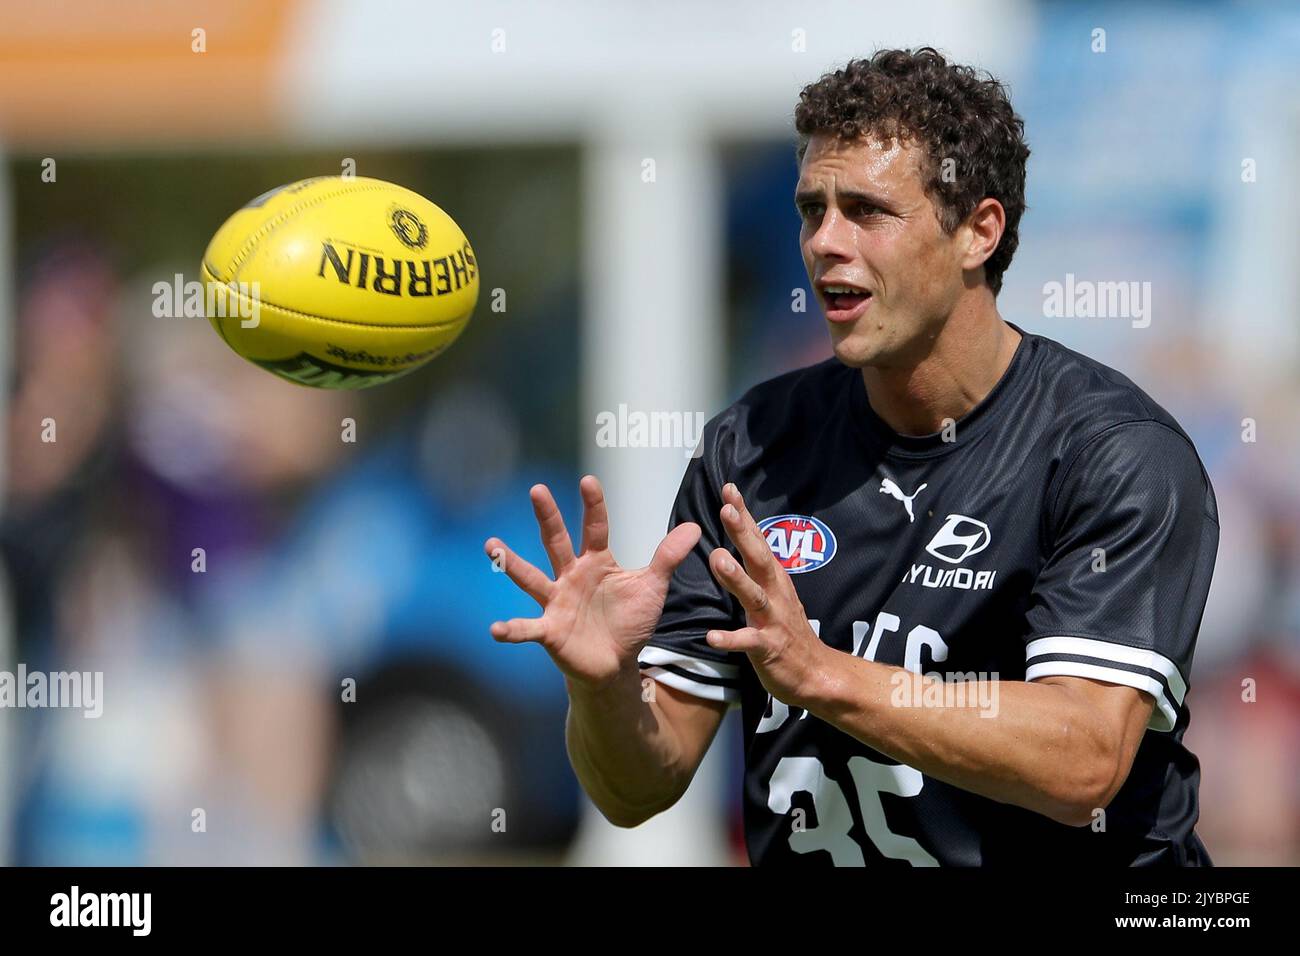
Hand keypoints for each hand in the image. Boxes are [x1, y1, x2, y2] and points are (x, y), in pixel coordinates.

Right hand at [485, 475, 701, 687]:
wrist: (615, 663)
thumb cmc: (629, 621)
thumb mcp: (652, 587)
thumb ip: (668, 557)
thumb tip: (694, 527)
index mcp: (596, 562)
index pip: (595, 528)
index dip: (593, 506)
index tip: (588, 481)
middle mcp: (570, 576)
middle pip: (557, 542)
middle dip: (548, 517)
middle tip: (537, 490)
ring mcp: (556, 601)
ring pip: (530, 578)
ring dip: (511, 563)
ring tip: (491, 545)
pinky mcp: (549, 630)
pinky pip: (527, 628)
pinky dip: (512, 629)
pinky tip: (496, 629)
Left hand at [704, 483, 829, 707]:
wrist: (816, 673)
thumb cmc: (788, 631)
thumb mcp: (774, 593)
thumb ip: (756, 569)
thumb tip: (740, 539)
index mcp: (774, 579)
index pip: (757, 540)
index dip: (745, 515)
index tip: (729, 489)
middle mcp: (775, 594)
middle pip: (758, 559)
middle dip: (742, 534)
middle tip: (726, 509)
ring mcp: (773, 620)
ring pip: (754, 596)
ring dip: (736, 578)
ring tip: (717, 560)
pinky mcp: (768, 648)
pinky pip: (748, 642)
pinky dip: (731, 639)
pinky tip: (712, 636)